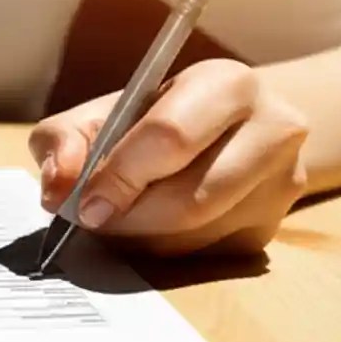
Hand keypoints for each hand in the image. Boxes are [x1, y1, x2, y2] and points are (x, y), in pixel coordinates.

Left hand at [30, 59, 308, 256]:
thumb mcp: (100, 113)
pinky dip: (165, 252)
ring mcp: (283, 182)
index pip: (170, 137)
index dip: (119, 177)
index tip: (85, 205)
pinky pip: (207, 257)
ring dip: (143, 240)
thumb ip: (64, 140)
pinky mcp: (273, 227)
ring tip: (119, 219)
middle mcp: (273, 128)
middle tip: (95, 220)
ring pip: (197, 236)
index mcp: (226, 84)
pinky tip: (150, 229)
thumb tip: (57, 188)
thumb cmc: (151, 119)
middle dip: (129, 219)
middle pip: (189, 200)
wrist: (225, 128)